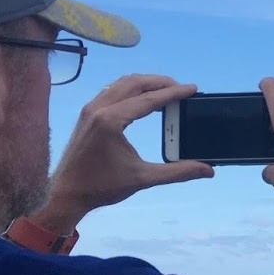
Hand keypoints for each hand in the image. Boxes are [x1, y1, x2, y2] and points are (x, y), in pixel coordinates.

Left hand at [35, 75, 213, 231]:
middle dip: (161, 82)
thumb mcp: (143, 178)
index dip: (174, 93)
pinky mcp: (87, 113)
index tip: (192, 89)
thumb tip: (207, 170)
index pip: (149, 99)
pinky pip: (112, 91)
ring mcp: (90, 109)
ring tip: (165, 91)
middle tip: (182, 89)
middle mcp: (99, 108)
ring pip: (122, 83)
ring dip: (145, 83)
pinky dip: (131, 89)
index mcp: (111, 121)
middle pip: (135, 82)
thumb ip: (178, 172)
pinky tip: (143, 100)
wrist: (66, 192)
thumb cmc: (101, 186)